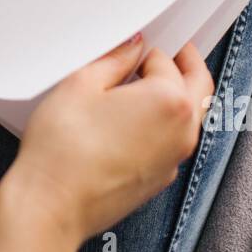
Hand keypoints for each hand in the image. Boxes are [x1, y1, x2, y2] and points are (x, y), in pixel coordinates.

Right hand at [0, 36, 213, 251]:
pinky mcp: (158, 180)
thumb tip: (129, 50)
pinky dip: (162, 126)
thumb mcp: (81, 84)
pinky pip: (170, 143)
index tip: (135, 45)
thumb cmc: (64, 151)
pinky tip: (132, 121)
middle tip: (172, 50)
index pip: (166, 60)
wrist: (53, 206)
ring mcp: (172, 160)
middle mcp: (182, 132)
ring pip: (189, 118)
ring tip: (148, 84)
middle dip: (186, 64)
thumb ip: (114, 59)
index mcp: (170, 101)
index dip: (146, 49)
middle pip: (198, 87)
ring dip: (177, 96)